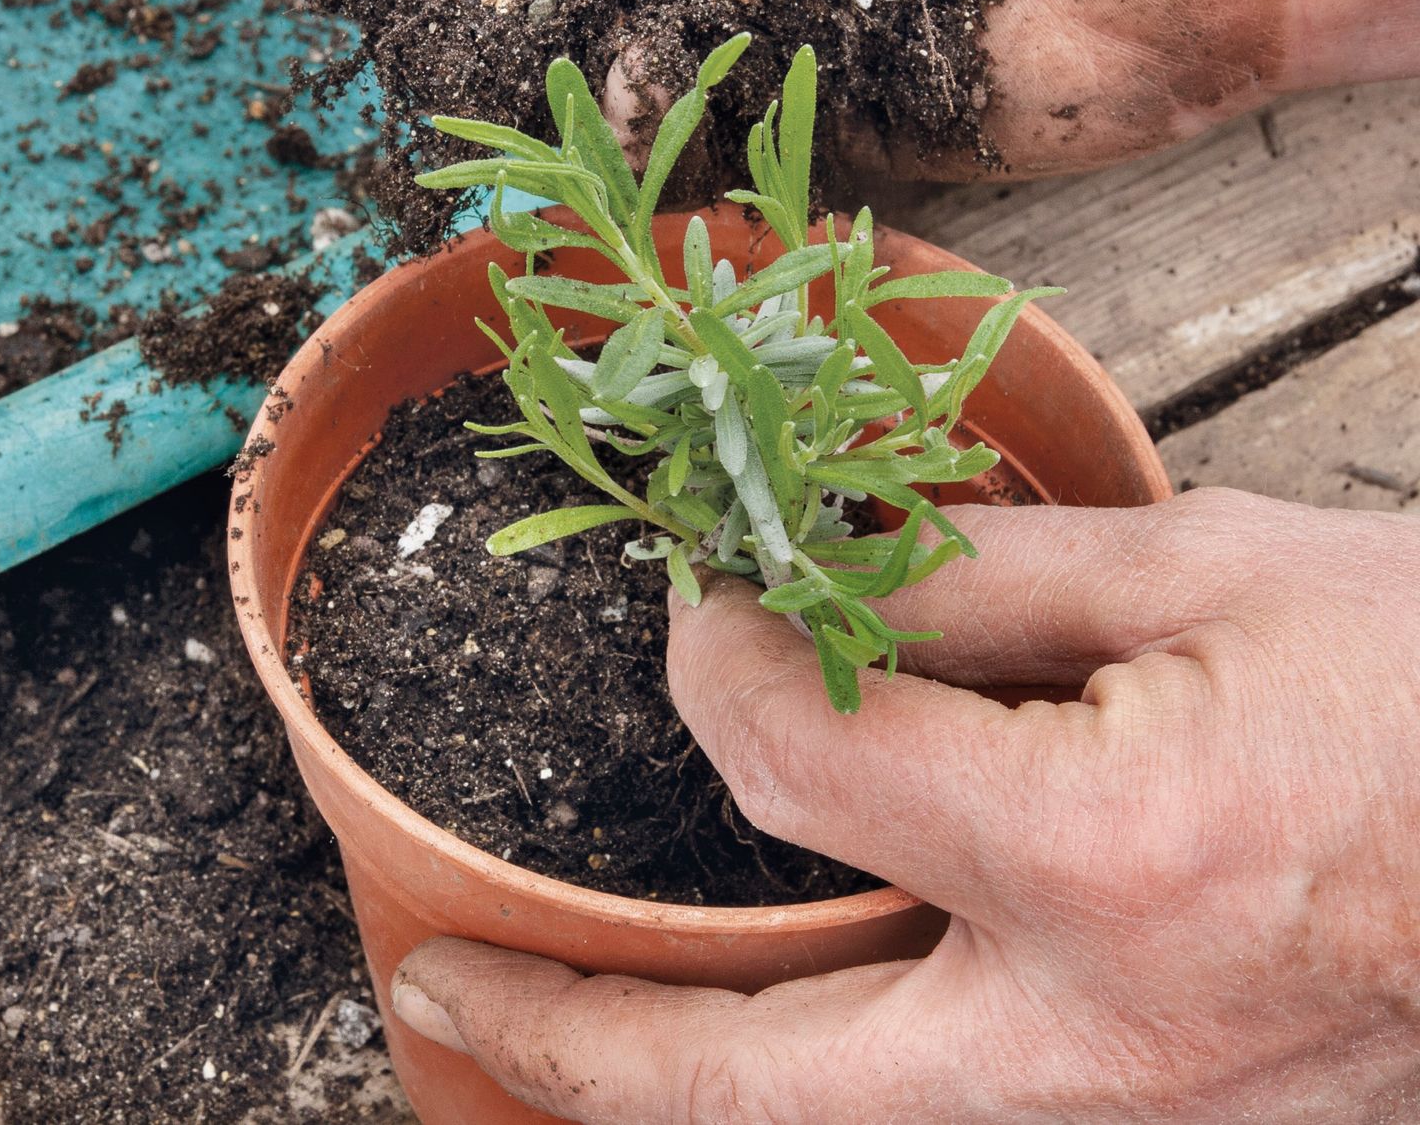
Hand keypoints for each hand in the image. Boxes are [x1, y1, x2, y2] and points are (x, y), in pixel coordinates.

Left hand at [390, 489, 1419, 1121]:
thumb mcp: (1202, 570)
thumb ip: (973, 579)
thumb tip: (801, 577)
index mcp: (1105, 855)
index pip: (796, 765)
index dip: (714, 663)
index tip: (700, 606)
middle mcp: (1095, 1038)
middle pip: (747, 1082)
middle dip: (567, 1040)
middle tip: (438, 981)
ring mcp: (1130, 1121)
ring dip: (668, 1086)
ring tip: (547, 1032)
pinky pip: (933, 1115)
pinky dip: (811, 1082)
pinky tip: (749, 1028)